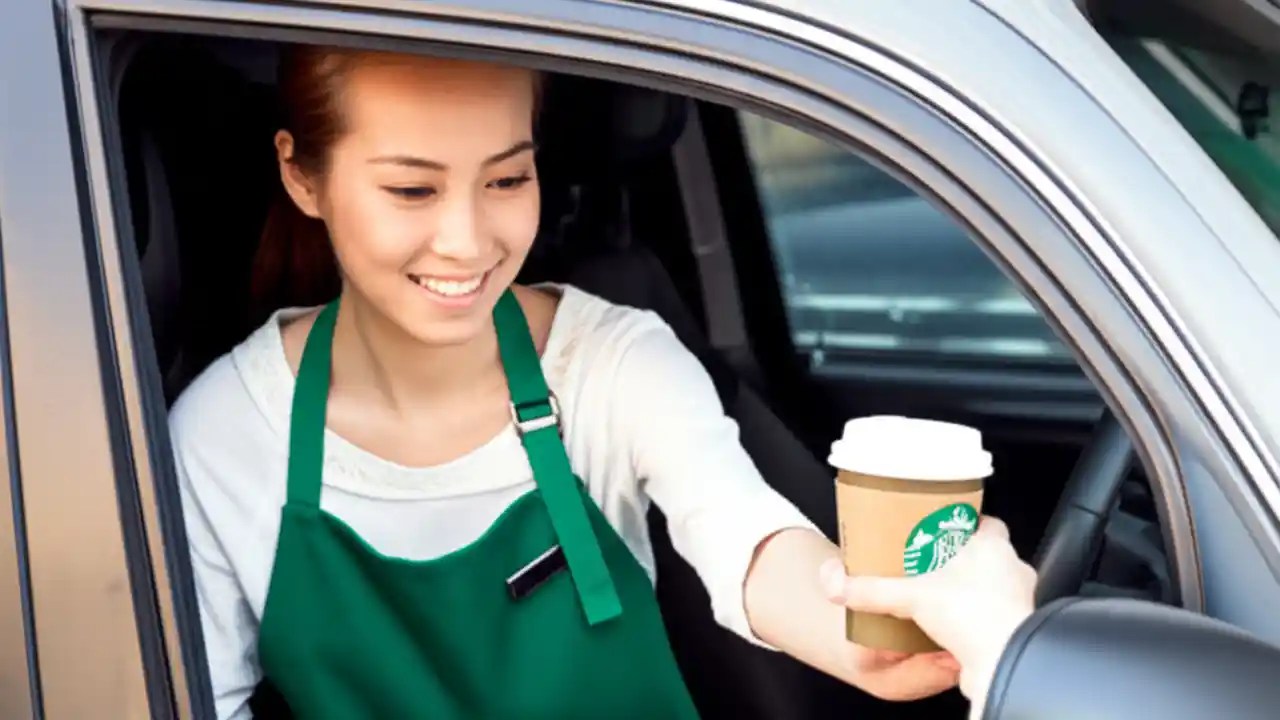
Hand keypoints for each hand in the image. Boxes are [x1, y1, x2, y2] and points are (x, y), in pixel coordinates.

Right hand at [820, 516, 1035, 710]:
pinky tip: (955, 626)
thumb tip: (838, 584)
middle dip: (965, 558)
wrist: (1000, 663)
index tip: (947, 527)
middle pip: (989, 555)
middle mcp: (1012, 570)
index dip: (968, 524)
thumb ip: (872, 589)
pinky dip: (976, 619)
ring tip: (943, 595)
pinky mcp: (1016, 630)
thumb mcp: (910, 595)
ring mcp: (1018, 601)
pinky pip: (994, 617)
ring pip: (995, 586)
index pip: (987, 523)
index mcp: (993, 546)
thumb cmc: (974, 614)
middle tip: (938, 562)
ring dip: (973, 590)